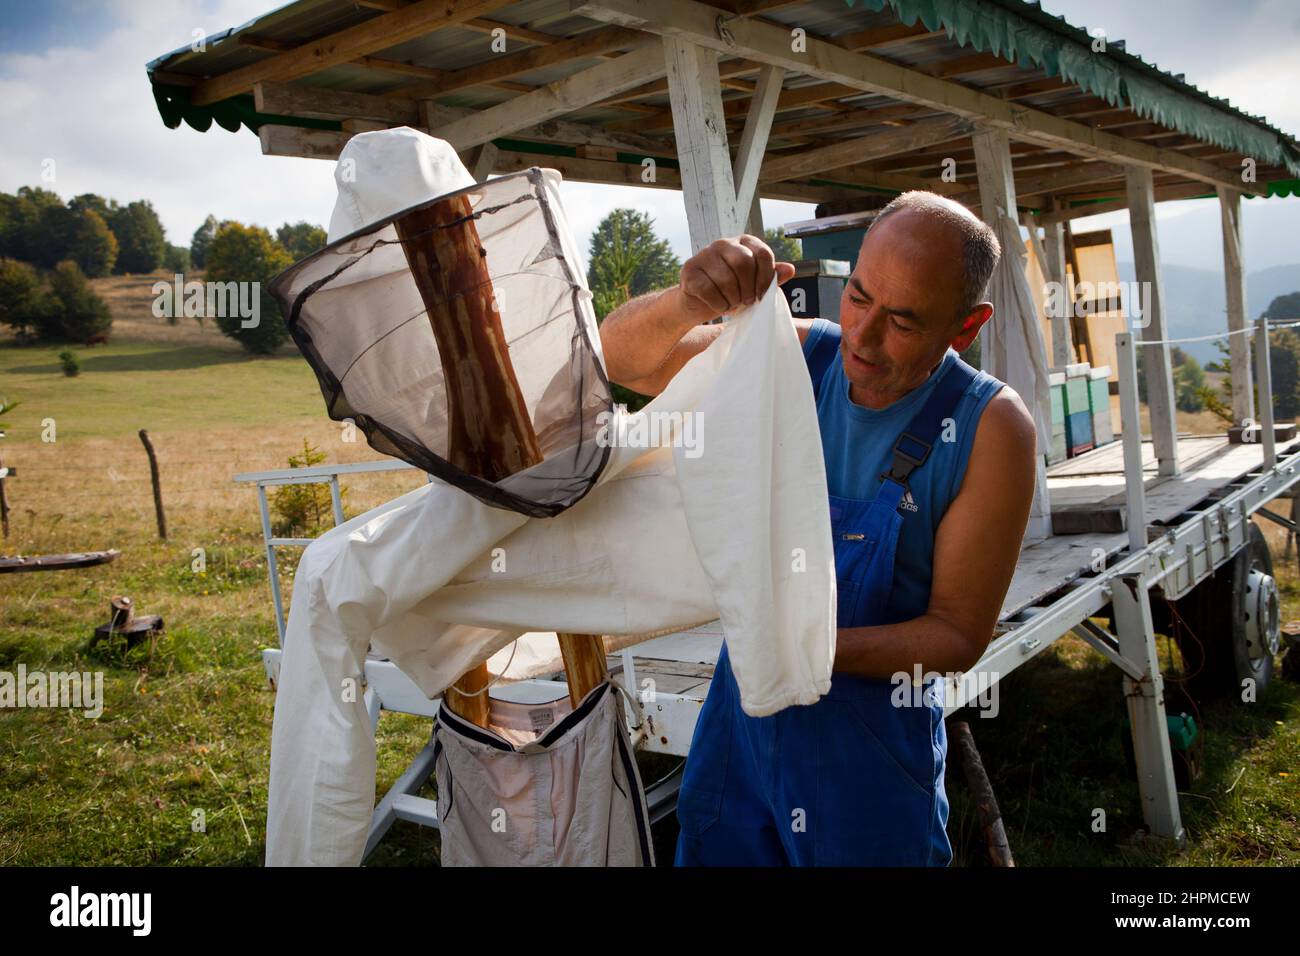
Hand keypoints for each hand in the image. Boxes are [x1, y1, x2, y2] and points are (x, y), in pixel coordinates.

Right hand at [677, 234, 796, 322]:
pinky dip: (718, 305)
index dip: (766, 278)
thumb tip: (790, 270)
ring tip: (731, 303)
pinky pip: (709, 291)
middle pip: (744, 263)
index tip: (762, 295)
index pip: (762, 254)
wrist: (697, 302)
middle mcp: (723, 243)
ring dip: (732, 299)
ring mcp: (704, 255)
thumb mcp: (753, 285)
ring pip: (726, 279)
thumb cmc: (729, 291)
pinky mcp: (689, 270)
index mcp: (743, 243)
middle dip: (748, 289)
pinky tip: (718, 305)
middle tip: (746, 301)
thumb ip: (770, 277)